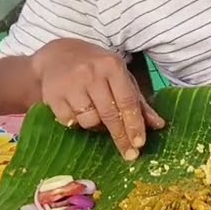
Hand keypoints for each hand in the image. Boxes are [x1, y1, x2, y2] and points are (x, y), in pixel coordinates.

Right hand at [31, 38, 165, 159]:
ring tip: (97, 116)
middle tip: (129, 154)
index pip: (127, 101)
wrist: (58, 55)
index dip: (134, 125)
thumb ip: (138, 101)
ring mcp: (70, 85)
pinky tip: (78, 112)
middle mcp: (91, 74)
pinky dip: (77, 123)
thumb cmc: (96, 68)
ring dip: (97, 127)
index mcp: (112, 66)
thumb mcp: (120, 77)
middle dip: (121, 136)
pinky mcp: (52, 96)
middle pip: (109, 114)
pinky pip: (70, 122)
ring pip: (89, 121)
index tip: (139, 144)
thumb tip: (158, 125)